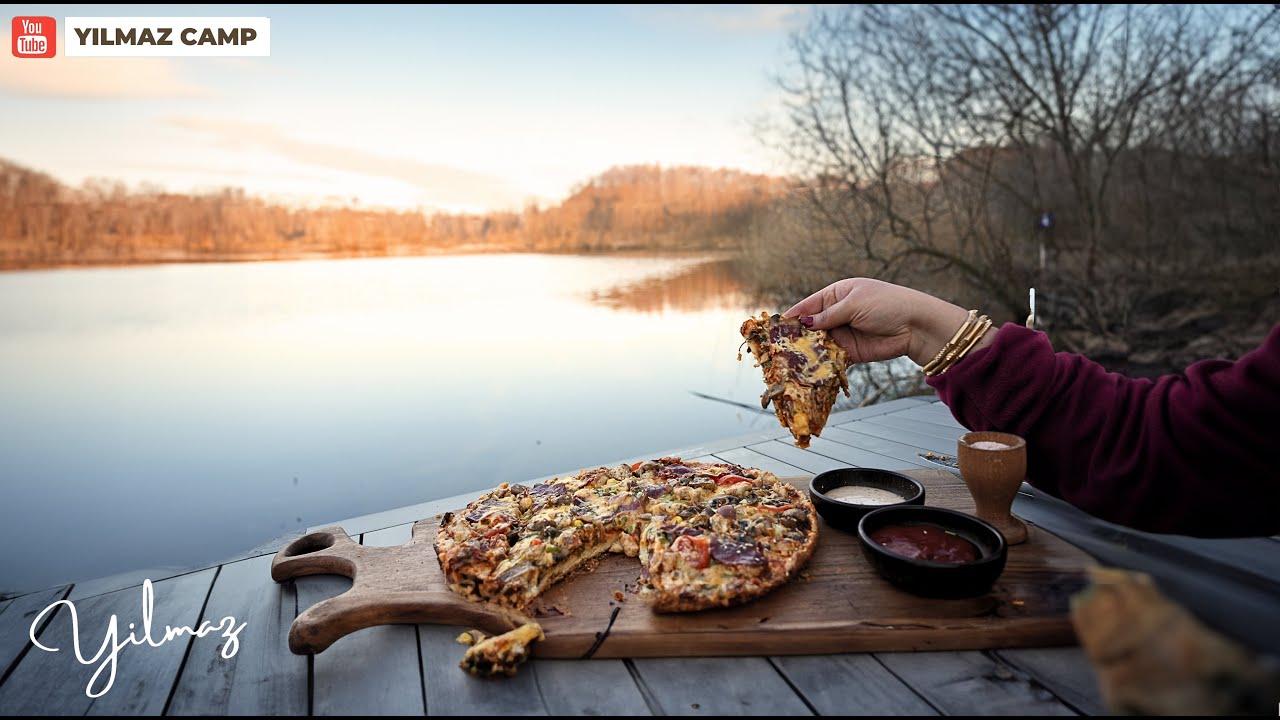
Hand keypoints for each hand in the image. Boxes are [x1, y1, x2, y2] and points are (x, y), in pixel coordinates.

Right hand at [783, 278, 974, 366]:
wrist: (915, 326)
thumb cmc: (887, 304)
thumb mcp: (855, 304)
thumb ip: (828, 316)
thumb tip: (804, 323)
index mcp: (837, 295)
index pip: (808, 305)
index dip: (792, 316)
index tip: (775, 327)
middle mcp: (837, 314)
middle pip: (810, 326)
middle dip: (795, 336)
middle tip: (777, 347)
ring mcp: (843, 334)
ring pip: (817, 343)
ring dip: (805, 351)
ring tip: (788, 360)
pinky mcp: (850, 352)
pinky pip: (830, 357)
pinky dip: (820, 362)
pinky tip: (807, 368)